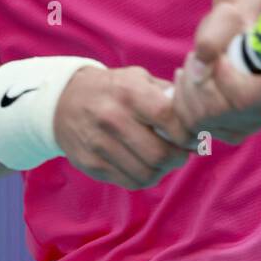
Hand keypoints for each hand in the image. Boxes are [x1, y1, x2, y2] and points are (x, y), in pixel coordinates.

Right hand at [53, 66, 198, 189]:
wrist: (62, 102)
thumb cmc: (112, 89)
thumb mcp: (137, 78)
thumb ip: (167, 94)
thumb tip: (198, 116)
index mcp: (128, 92)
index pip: (168, 117)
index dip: (187, 133)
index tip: (193, 137)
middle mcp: (112, 118)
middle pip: (160, 153)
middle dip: (179, 157)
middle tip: (181, 153)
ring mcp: (99, 144)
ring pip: (147, 173)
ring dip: (162, 170)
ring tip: (163, 160)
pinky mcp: (91, 164)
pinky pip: (129, 182)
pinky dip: (144, 178)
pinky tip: (144, 165)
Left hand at [171, 3, 260, 144]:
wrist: (233, 39)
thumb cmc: (234, 26)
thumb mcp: (225, 18)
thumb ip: (212, 39)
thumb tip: (199, 74)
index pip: (249, 96)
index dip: (226, 77)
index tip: (222, 58)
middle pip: (219, 109)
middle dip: (198, 80)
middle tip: (199, 56)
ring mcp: (246, 127)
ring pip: (201, 119)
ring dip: (187, 87)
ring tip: (194, 65)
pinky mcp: (225, 134)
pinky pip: (190, 125)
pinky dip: (182, 101)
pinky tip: (189, 82)